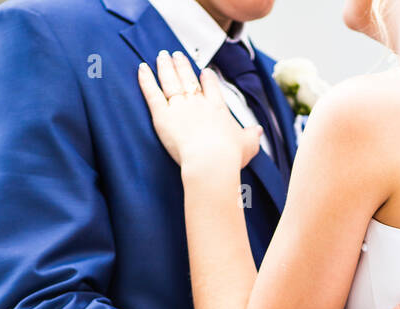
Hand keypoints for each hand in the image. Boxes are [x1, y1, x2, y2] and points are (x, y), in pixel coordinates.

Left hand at [139, 51, 262, 174]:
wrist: (211, 161)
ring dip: (165, 66)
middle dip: (182, 65)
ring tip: (162, 56)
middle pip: (188, 78)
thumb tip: (258, 131)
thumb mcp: (248, 145)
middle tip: (177, 55)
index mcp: (217, 108)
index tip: (204, 71)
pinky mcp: (163, 115)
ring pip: (170, 81)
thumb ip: (251, 136)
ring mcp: (180, 107)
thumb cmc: (230, 156)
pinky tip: (142, 68)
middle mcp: (198, 103)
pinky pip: (152, 93)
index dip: (207, 78)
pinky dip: (146, 80)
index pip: (211, 87)